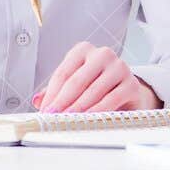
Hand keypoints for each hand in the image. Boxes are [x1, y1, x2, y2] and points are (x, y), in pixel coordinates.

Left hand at [34, 42, 161, 113]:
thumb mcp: (75, 84)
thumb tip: (37, 100)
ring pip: (93, 91)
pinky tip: (88, 119)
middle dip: (62, 102)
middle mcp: (103, 54)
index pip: (63, 73)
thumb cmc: (98, 87)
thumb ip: (56, 90)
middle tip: (52, 116)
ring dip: (78, 108)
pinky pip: (111, 99)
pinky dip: (97, 111)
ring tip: (67, 120)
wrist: (128, 92)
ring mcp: (119, 67)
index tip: (44, 110)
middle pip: (77, 80)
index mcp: (84, 50)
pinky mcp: (132, 84)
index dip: (52, 94)